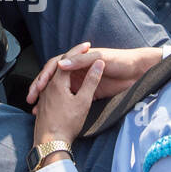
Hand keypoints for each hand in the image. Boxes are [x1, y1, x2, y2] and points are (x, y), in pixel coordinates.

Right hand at [26, 42, 161, 110]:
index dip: (44, 75)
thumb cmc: (121, 62)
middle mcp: (78, 70)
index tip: (37, 86)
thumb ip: (81, 61)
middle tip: (31, 99)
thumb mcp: (100, 58)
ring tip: (36, 108)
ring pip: (59, 90)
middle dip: (40, 88)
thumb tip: (61, 64)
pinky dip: (61, 106)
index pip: (55, 65)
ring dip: (47, 98)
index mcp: (79, 59)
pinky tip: (52, 113)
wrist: (138, 72)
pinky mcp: (90, 93)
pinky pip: (71, 99)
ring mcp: (83, 82)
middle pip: (53, 78)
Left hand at [32, 58, 104, 144]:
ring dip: (62, 70)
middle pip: (57, 66)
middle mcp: (48, 86)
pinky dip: (58, 83)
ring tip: (71, 67)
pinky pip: (50, 88)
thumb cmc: (67, 123)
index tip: (87, 45)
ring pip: (53, 77)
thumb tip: (99, 64)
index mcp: (58, 82)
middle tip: (80, 52)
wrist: (50, 143)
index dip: (78, 51)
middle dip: (69, 59)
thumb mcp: (84, 101)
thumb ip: (91, 81)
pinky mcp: (44, 105)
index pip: (68, 60)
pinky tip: (64, 89)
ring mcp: (44, 96)